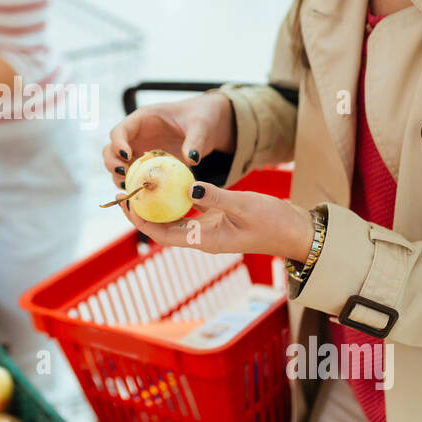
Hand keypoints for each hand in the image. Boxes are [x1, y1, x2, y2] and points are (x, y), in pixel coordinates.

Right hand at [102, 92, 235, 188]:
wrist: (208, 124)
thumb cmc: (202, 117)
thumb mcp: (201, 126)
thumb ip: (195, 140)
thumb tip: (192, 159)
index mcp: (143, 119)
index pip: (120, 130)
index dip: (118, 143)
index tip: (127, 155)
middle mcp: (136, 136)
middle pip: (111, 149)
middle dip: (112, 163)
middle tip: (123, 175)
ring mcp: (139, 151)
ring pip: (118, 165)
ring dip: (119, 177)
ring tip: (130, 187)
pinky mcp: (146, 165)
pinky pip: (134, 176)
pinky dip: (133, 185)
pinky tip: (141, 194)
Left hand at [119, 182, 314, 261]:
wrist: (296, 232)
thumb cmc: (274, 222)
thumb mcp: (244, 205)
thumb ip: (215, 196)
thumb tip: (189, 185)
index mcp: (204, 240)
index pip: (161, 234)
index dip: (141, 221)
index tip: (127, 203)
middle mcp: (201, 237)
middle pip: (162, 227)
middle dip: (143, 211)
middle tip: (126, 190)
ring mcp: (208, 229)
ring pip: (174, 218)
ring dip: (157, 204)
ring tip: (141, 185)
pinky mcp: (216, 219)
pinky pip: (189, 210)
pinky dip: (176, 198)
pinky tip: (169, 182)